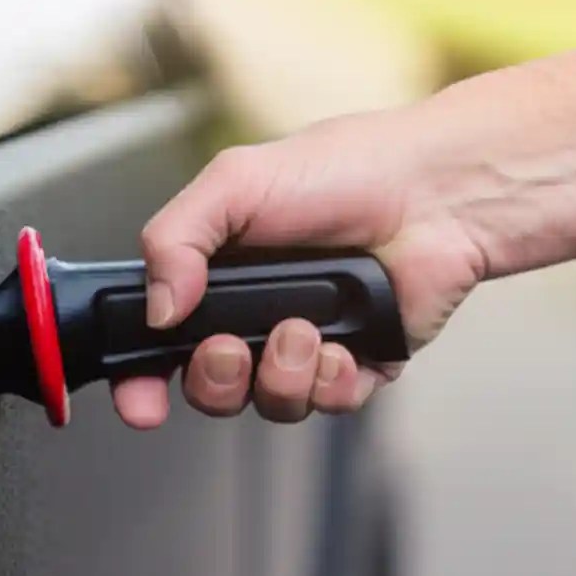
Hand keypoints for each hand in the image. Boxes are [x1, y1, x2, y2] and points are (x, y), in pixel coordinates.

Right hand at [110, 103, 488, 427]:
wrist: (435, 192)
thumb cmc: (345, 170)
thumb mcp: (234, 183)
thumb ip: (174, 239)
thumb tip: (155, 309)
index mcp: (217, 272)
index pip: (159, 341)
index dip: (140, 380)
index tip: (140, 402)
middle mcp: (257, 313)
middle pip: (209, 386)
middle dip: (213, 379)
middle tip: (228, 347)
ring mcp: (307, 343)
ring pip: (269, 404)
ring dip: (279, 377)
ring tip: (301, 331)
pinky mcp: (359, 364)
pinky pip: (328, 405)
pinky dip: (330, 382)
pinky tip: (341, 346)